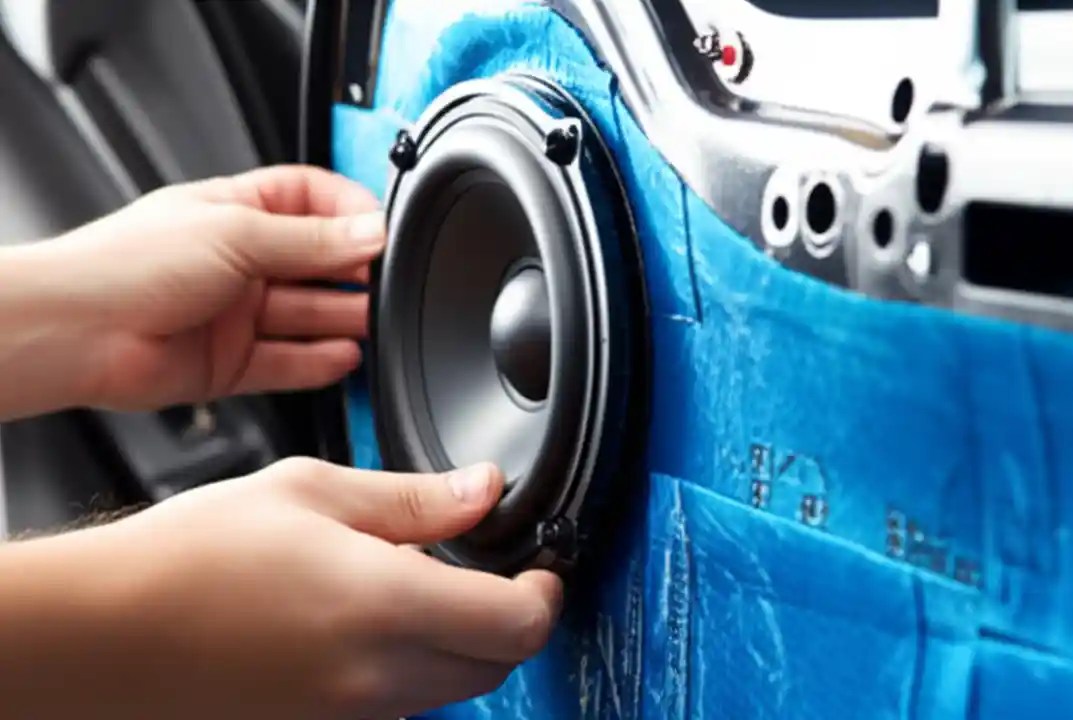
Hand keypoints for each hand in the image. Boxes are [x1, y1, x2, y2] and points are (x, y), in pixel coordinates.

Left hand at [0, 165, 384, 416]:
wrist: (77, 332)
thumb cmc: (127, 265)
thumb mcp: (236, 234)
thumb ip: (311, 240)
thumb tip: (370, 233)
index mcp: (236, 211)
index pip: (311, 200)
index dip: (349, 213)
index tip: (380, 230)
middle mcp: (239, 261)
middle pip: (316, 261)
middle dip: (353, 270)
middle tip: (385, 280)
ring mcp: (236, 314)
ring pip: (307, 315)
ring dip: (343, 318)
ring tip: (374, 321)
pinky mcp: (232, 362)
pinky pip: (290, 362)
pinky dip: (320, 362)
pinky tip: (346, 357)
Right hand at [0, 458, 561, 719]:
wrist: (107, 633)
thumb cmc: (194, 556)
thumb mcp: (313, 490)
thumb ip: (414, 498)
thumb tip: (483, 490)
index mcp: (385, 605)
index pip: (518, 625)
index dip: (546, 593)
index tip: (541, 565)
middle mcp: (377, 673)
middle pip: (497, 665)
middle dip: (513, 617)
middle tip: (495, 569)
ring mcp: (352, 710)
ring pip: (455, 687)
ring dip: (467, 641)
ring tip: (428, 585)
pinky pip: (404, 700)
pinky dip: (419, 663)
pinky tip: (380, 617)